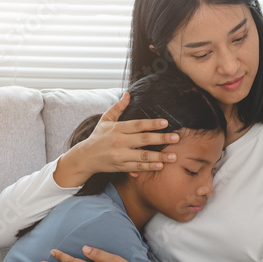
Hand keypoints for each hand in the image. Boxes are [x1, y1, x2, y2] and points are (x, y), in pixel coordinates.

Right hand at [53, 93, 181, 186]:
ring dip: (159, 157)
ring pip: (142, 156)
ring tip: (173, 157)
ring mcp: (120, 156)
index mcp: (117, 129)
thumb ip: (117, 108)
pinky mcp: (121, 167)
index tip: (165, 123)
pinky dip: (149, 167)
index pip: (137, 125)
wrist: (86, 157)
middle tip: (176, 138)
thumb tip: (128, 94)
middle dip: (161, 139)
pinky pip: (137, 167)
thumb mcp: (105, 120)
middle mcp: (119, 142)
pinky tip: (160, 166)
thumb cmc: (98, 137)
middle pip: (143, 140)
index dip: (151, 123)